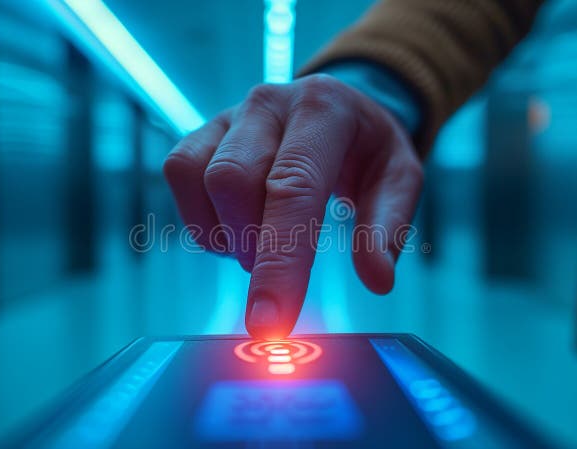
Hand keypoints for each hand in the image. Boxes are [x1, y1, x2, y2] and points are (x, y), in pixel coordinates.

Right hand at [163, 74, 422, 338]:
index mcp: (323, 109)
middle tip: (283, 262)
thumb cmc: (367, 149)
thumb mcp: (398, 178)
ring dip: (228, 234)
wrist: (339, 105)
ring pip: (200, 179)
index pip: (293, 188)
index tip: (270, 323)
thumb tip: (378, 280)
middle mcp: (269, 103)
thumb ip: (387, 226)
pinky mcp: (202, 130)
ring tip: (263, 241)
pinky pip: (179, 173)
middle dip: (253, 245)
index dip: (279, 261)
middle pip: (233, 182)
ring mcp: (229, 114)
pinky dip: (202, 219)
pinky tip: (234, 226)